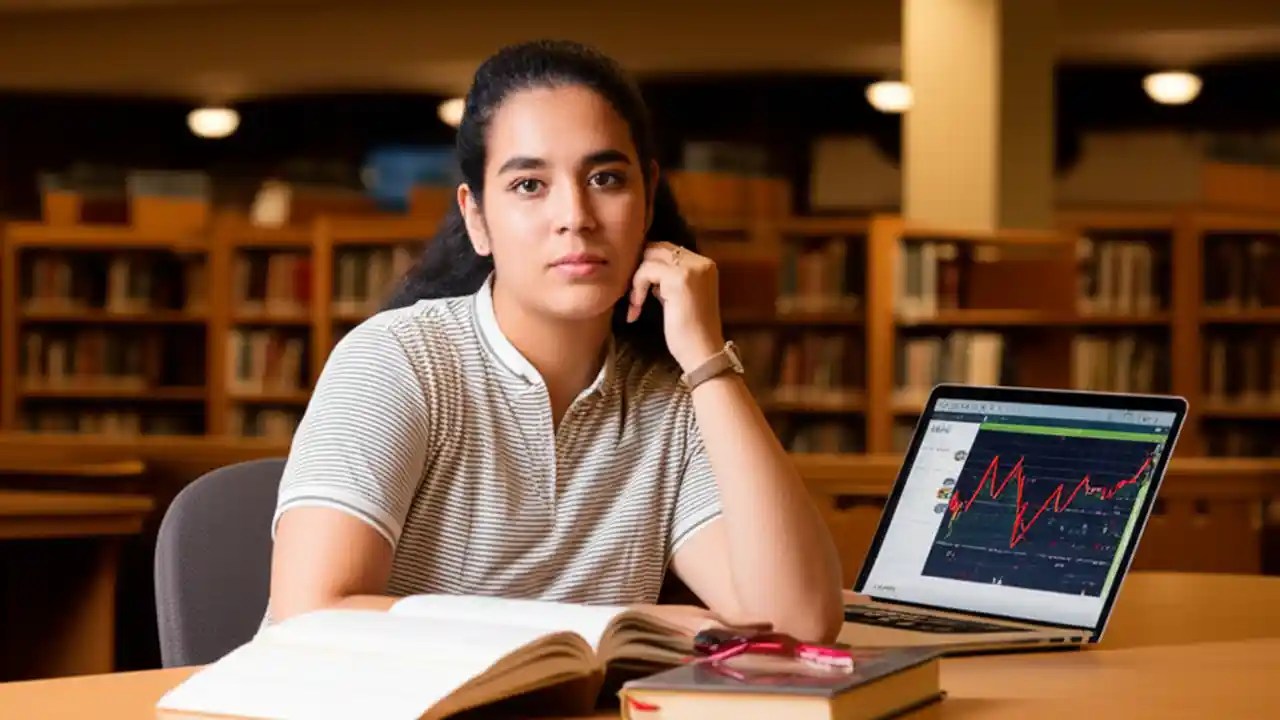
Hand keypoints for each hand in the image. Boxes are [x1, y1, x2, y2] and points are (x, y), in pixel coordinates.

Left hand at [627, 241, 725, 372]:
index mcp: (704, 265)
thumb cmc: (690, 333)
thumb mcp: (678, 298)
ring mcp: (692, 268)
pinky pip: (646, 270)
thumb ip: (667, 280)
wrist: (703, 354)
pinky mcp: (679, 278)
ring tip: (635, 305)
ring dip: (636, 281)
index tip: (640, 289)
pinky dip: (637, 288)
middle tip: (634, 295)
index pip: (667, 250)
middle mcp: (701, 262)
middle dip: (640, 269)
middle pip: (657, 248)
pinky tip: (636, 308)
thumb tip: (646, 269)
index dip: (648, 265)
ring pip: (649, 257)